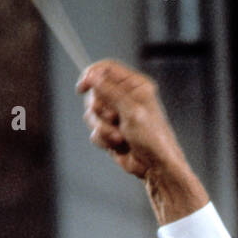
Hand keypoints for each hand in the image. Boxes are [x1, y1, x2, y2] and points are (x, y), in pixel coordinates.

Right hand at [76, 59, 209, 223]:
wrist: (156, 167)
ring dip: (102, 127)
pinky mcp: (111, 132)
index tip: (82, 87)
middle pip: (95, 92)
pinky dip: (103, 139)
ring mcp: (117, 115)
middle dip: (100, 109)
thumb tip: (92, 76)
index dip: (91, 75)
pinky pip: (95, 131)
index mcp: (134, 85)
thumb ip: (110, 92)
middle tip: (113, 118)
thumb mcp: (132, 111)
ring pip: (92, 114)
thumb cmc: (153, 138)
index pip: (106, 69)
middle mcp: (125, 97)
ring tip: (119, 137)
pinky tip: (118, 145)